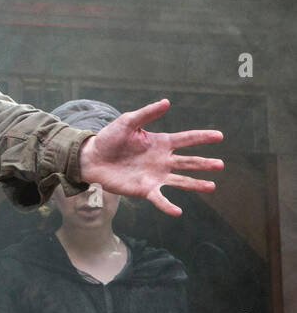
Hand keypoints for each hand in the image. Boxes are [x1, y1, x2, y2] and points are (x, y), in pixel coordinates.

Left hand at [77, 98, 223, 216]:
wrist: (92, 159)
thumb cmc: (109, 139)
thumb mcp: (127, 122)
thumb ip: (147, 114)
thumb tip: (166, 102)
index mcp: (160, 142)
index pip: (186, 139)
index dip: (202, 137)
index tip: (219, 136)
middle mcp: (162, 160)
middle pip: (188, 162)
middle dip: (204, 163)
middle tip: (220, 165)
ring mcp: (155, 175)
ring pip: (181, 180)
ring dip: (196, 184)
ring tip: (211, 186)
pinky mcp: (145, 189)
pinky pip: (160, 198)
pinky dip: (168, 205)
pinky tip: (178, 211)